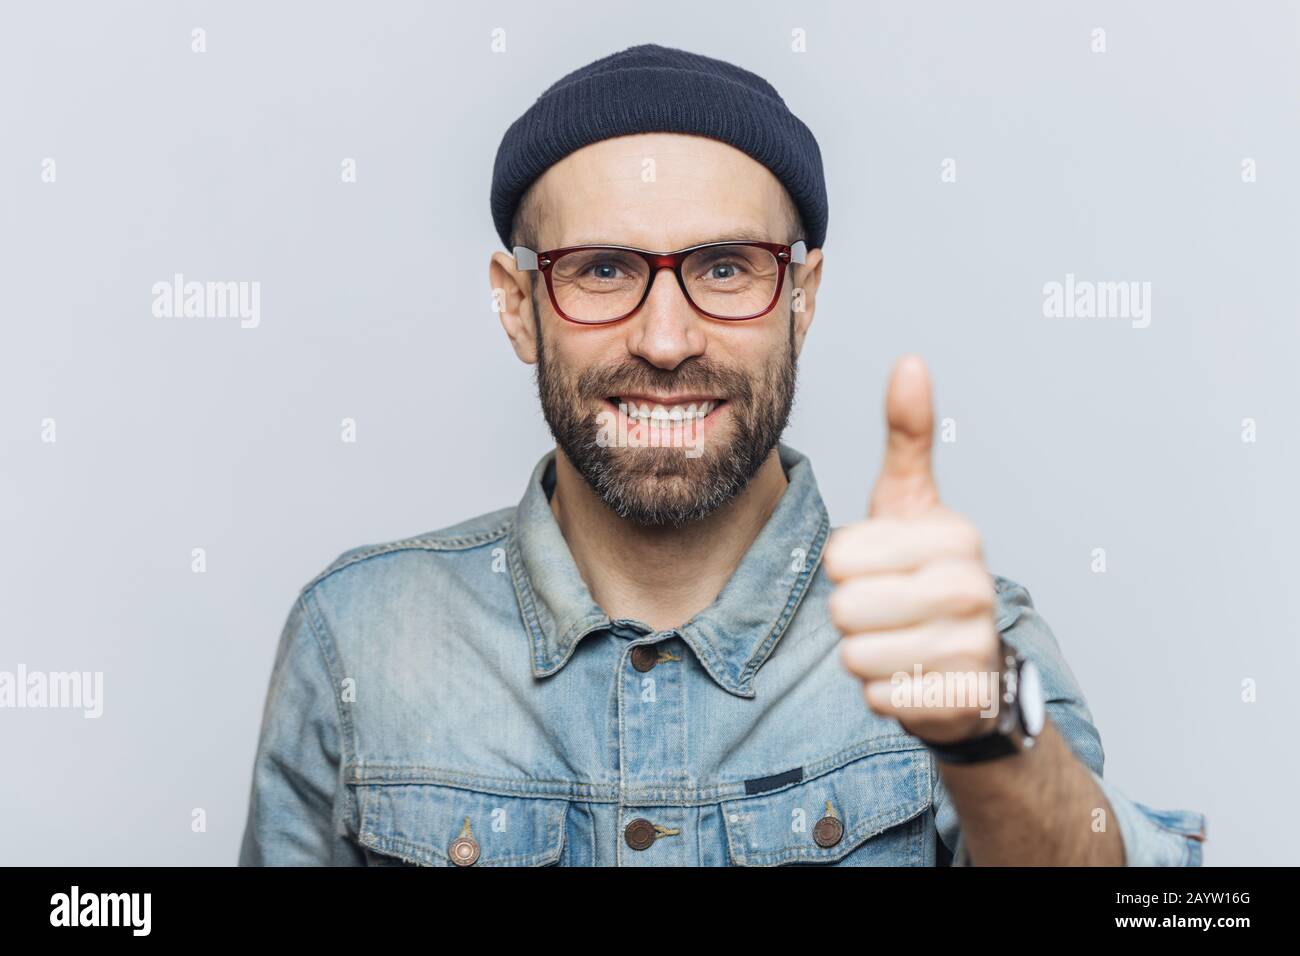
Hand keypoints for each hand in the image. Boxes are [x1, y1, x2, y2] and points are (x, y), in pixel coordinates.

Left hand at [824, 355, 1000, 743]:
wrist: (972, 664)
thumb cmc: (926, 574)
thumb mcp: (912, 503)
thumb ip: (907, 437)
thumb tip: (910, 362)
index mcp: (954, 536)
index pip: (840, 555)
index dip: (846, 566)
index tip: (882, 566)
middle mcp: (972, 589)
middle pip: (844, 607)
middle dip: (852, 613)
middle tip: (888, 609)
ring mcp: (971, 647)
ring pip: (856, 654)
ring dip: (865, 654)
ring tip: (900, 641)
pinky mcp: (958, 701)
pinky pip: (876, 696)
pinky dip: (883, 692)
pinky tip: (912, 677)